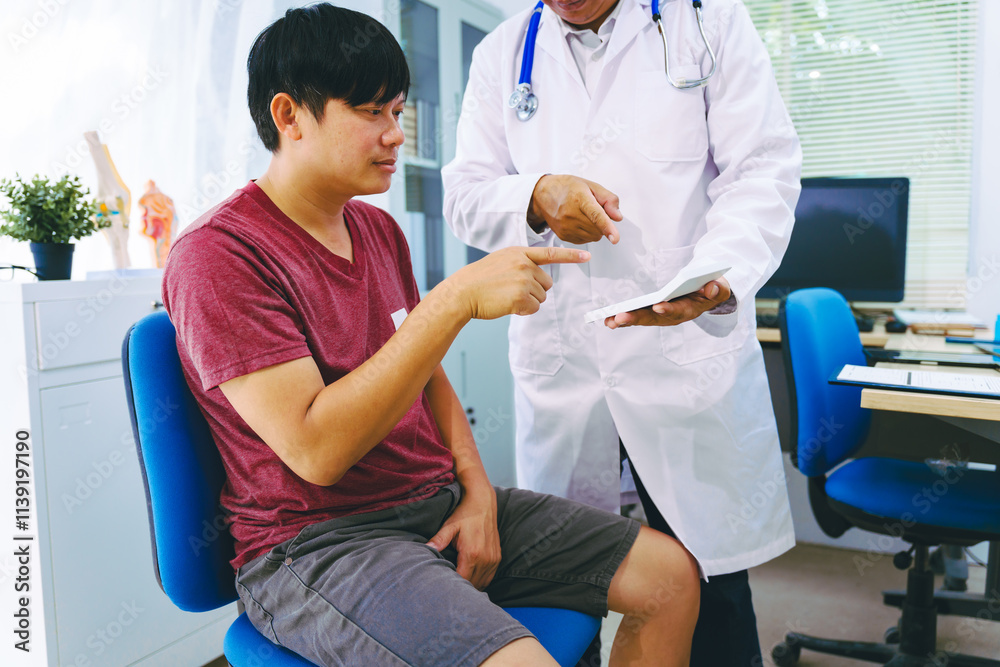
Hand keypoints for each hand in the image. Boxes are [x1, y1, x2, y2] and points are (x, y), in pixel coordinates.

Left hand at [426, 485, 500, 589]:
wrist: (483, 502)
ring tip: (458, 583)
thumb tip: (427, 548)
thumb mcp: (449, 526)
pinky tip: (470, 577)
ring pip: (482, 583)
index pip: (462, 580)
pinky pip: (489, 577)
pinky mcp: (497, 558)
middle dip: (461, 586)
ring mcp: (493, 559)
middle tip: (448, 585)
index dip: (452, 584)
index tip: (443, 584)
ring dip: (471, 585)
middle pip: (472, 584)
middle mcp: (485, 559)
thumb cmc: (465, 513)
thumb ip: (439, 539)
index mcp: (472, 553)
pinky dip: (480, 580)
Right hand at [448, 246, 589, 319]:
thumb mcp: (500, 261)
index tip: (588, 255)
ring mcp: (523, 280)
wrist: (462, 292)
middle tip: (512, 291)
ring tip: (506, 297)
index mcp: (519, 253)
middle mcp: (524, 264)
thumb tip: (539, 279)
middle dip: (535, 291)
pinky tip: (507, 305)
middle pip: (547, 283)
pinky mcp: (521, 297)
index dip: (571, 255)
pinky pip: (534, 308)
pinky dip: (523, 310)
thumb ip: (521, 264)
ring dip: (528, 301)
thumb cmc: (479, 280)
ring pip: (541, 297)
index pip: (551, 253)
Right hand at [528, 175, 621, 244]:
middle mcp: (570, 214)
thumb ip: (608, 199)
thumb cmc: (569, 188)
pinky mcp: (563, 236)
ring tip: (585, 215)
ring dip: (596, 229)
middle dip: (604, 223)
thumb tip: (618, 217)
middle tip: (595, 210)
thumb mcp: (591, 185)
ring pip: (593, 237)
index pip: (596, 215)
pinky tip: (579, 222)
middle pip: (598, 229)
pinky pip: (585, 240)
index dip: (607, 227)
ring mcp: (565, 227)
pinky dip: (587, 233)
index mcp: (579, 198)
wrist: (544, 195)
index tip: (615, 238)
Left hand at [604, 277, 732, 328]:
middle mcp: (674, 316)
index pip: (679, 310)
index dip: (669, 309)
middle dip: (637, 318)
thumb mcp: (720, 287)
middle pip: (655, 318)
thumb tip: (712, 287)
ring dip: (626, 321)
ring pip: (643, 319)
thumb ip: (718, 288)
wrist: (707, 291)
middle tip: (620, 318)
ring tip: (609, 321)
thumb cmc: (712, 288)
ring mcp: (663, 315)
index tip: (658, 306)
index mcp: (691, 309)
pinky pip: (638, 316)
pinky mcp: (654, 312)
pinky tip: (609, 320)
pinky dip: (624, 318)